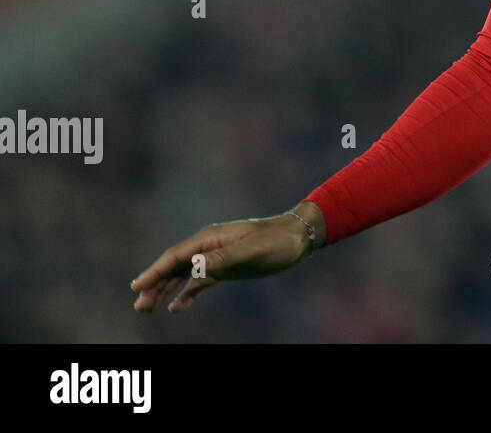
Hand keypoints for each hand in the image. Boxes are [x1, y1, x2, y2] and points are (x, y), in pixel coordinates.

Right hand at [130, 207, 318, 313]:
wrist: (300, 237)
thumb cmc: (277, 241)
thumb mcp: (252, 251)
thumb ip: (223, 259)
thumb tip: (194, 267)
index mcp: (211, 239)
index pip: (175, 257)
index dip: (154, 271)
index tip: (136, 286)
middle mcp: (209, 247)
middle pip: (174, 267)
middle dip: (155, 285)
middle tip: (139, 306)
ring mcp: (217, 257)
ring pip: (183, 275)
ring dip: (165, 290)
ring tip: (148, 308)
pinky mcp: (227, 267)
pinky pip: (199, 282)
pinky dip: (186, 294)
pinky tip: (176, 308)